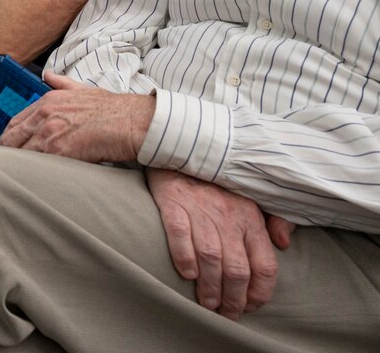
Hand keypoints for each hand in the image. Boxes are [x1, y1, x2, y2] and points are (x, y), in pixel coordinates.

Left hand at [0, 71, 154, 162]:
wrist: (133, 121)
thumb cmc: (113, 109)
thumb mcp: (83, 89)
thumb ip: (62, 83)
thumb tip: (48, 76)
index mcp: (48, 100)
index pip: (15, 122)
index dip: (11, 137)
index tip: (12, 147)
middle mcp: (44, 114)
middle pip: (11, 139)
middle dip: (10, 153)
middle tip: (15, 166)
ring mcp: (50, 132)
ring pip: (20, 154)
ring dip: (22, 165)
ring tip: (24, 176)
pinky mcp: (59, 150)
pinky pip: (37, 164)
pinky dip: (35, 171)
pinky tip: (38, 178)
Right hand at [146, 168, 293, 319]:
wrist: (180, 147)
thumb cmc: (216, 178)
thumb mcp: (251, 195)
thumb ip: (274, 219)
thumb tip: (285, 243)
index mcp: (250, 217)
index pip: (264, 264)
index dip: (260, 292)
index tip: (251, 306)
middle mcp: (228, 216)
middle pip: (236, 269)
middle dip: (233, 299)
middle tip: (226, 312)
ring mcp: (200, 210)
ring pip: (210, 258)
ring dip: (209, 287)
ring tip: (206, 303)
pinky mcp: (173, 203)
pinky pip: (179, 235)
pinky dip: (184, 258)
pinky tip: (186, 274)